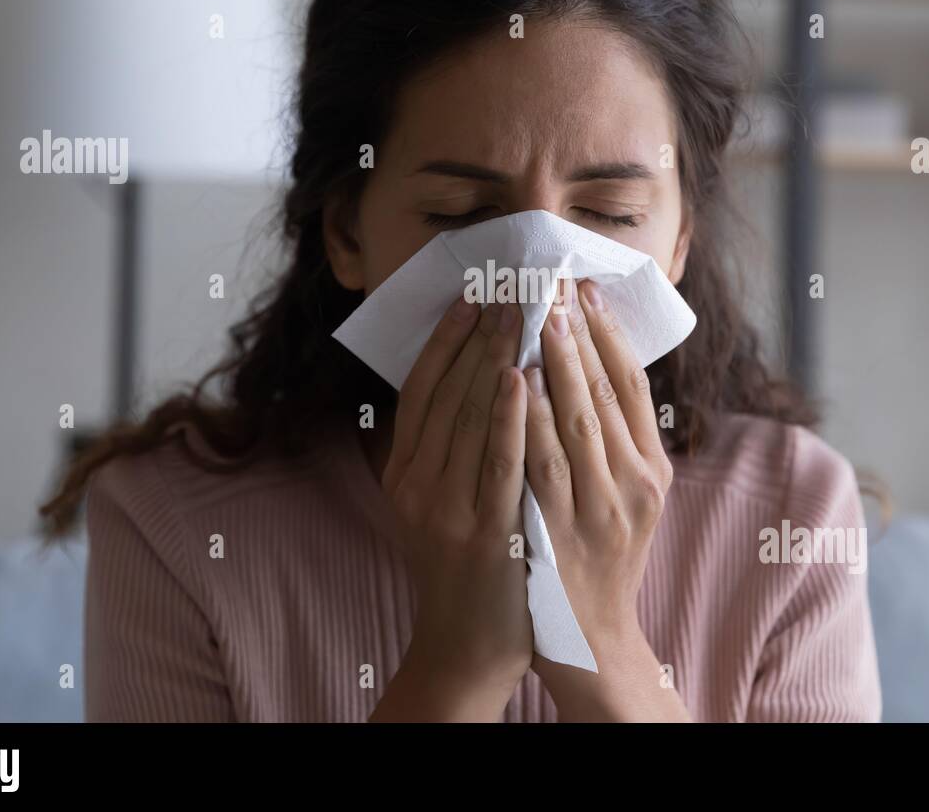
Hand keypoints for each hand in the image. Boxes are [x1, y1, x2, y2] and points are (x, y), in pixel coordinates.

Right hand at [369, 296, 532, 721]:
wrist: (469, 644)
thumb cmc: (466, 563)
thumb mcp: (440, 499)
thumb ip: (450, 445)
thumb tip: (481, 374)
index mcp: (403, 471)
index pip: (421, 388)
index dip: (446, 337)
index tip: (474, 293)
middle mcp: (415, 484)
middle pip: (448, 392)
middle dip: (481, 333)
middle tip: (509, 284)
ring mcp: (445, 509)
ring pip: (470, 417)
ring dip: (497, 357)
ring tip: (522, 311)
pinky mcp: (482, 533)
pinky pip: (497, 463)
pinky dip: (510, 416)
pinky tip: (525, 375)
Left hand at [523, 277, 690, 720]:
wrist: (585, 635)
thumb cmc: (601, 554)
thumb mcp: (627, 498)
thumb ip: (618, 440)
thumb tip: (597, 365)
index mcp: (653, 470)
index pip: (633, 386)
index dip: (610, 333)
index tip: (587, 289)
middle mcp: (632, 486)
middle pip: (605, 393)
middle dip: (579, 334)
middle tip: (555, 284)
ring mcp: (596, 510)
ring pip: (576, 421)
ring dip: (556, 364)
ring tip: (537, 314)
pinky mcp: (556, 531)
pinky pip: (540, 463)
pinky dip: (529, 418)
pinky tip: (515, 380)